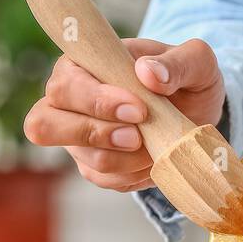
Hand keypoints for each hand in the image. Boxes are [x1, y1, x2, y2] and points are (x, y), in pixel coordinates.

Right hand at [23, 38, 224, 191]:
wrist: (195, 110)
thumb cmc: (187, 77)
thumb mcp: (196, 61)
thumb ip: (177, 62)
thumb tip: (149, 73)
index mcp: (82, 64)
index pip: (65, 85)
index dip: (95, 101)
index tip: (139, 109)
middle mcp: (68, 101)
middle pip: (46, 125)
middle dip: (97, 134)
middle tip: (138, 136)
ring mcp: (77, 137)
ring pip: (86, 159)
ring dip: (128, 159)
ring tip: (156, 144)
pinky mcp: (93, 165)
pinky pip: (106, 179)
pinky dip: (135, 174)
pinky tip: (153, 157)